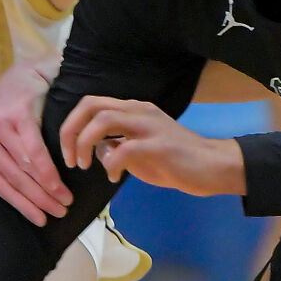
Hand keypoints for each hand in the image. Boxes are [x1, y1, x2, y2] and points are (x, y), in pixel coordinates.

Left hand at [0, 63, 71, 224]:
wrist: (22, 79)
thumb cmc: (6, 117)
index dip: (22, 206)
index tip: (42, 221)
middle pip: (15, 178)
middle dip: (39, 201)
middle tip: (60, 213)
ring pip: (26, 168)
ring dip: (48, 189)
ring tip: (65, 201)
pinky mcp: (18, 115)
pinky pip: (36, 150)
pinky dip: (49, 170)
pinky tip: (60, 183)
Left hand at [60, 97, 246, 195]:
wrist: (212, 166)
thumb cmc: (176, 161)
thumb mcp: (139, 151)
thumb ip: (116, 145)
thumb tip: (97, 148)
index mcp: (133, 110)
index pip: (91, 103)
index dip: (72, 125)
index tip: (68, 151)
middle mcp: (139, 111)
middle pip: (91, 106)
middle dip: (71, 131)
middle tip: (69, 158)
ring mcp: (149, 126)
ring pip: (104, 120)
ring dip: (85, 143)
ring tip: (85, 165)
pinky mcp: (159, 145)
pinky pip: (124, 149)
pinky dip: (111, 164)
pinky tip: (114, 177)